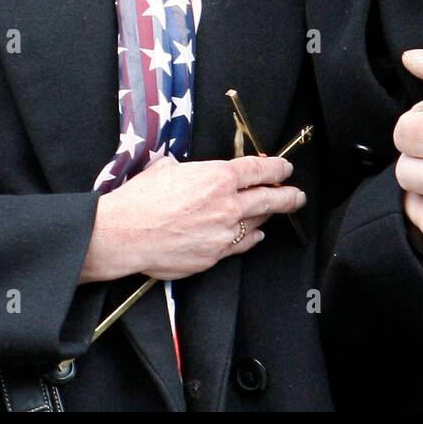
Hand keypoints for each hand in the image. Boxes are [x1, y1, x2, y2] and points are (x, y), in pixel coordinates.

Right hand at [81, 155, 306, 282]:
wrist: (124, 234)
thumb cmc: (140, 199)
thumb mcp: (166, 169)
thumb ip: (186, 169)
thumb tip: (183, 170)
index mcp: (218, 177)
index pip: (259, 169)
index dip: (277, 167)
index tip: (285, 168)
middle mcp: (227, 204)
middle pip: (270, 198)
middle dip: (288, 196)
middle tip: (298, 195)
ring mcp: (224, 233)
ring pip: (257, 222)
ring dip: (268, 216)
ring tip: (275, 213)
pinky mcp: (214, 256)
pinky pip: (242, 245)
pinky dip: (252, 238)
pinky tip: (256, 235)